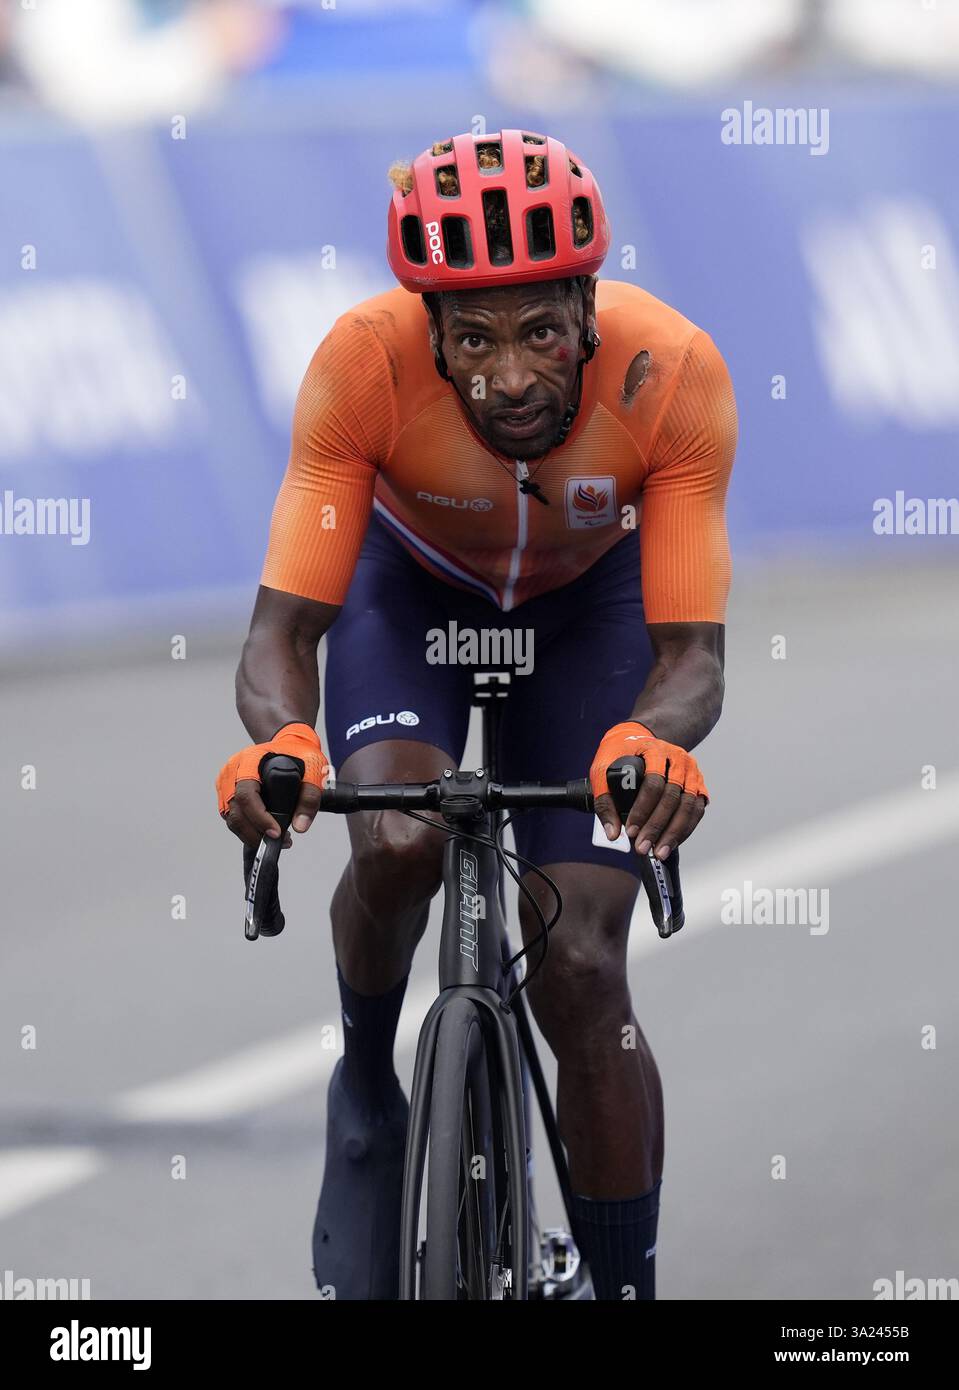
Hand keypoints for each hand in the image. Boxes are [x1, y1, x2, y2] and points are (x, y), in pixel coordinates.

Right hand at [216, 722, 328, 847]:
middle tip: (279, 842)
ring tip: (277, 839)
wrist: (289, 743)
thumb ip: (309, 797)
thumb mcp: (313, 770)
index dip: (259, 818)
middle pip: (235, 812)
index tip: (276, 833)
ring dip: (251, 835)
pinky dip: (248, 829)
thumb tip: (299, 826)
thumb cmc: (298, 753)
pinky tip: (266, 831)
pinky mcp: (227, 793)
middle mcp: (232, 772)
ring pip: (231, 818)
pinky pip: (233, 817)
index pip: (246, 795)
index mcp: (248, 761)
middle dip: (255, 833)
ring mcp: (227, 783)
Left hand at [590, 720, 707, 859]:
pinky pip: (697, 810)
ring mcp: (691, 772)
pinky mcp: (697, 784)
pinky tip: (672, 842)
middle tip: (643, 847)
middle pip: (673, 797)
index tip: (630, 830)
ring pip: (689, 806)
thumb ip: (604, 800)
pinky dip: (686, 829)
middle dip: (657, 826)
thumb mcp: (602, 768)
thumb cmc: (621, 752)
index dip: (642, 810)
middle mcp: (678, 760)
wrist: (640, 736)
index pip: (653, 783)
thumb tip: (612, 833)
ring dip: (675, 832)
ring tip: (659, 851)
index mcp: (655, 751)